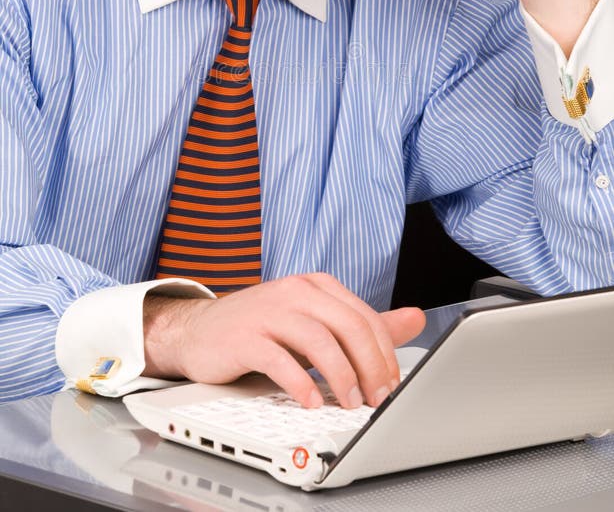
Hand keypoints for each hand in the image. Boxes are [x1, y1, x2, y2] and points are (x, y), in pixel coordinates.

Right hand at [143, 273, 424, 408]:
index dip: (385, 355)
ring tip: (350, 404)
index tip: (392, 387)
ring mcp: (269, 312)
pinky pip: (279, 359)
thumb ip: (363, 323)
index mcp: (317, 285)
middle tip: (379, 400)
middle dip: (370, 367)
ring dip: (341, 377)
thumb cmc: (262, 329)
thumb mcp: (316, 322)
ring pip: (319, 340)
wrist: (199, 331)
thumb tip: (415, 317)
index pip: (364, 317)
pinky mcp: (245, 337)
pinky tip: (310, 402)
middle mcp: (296, 292)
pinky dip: (300, 384)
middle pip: (348, 326)